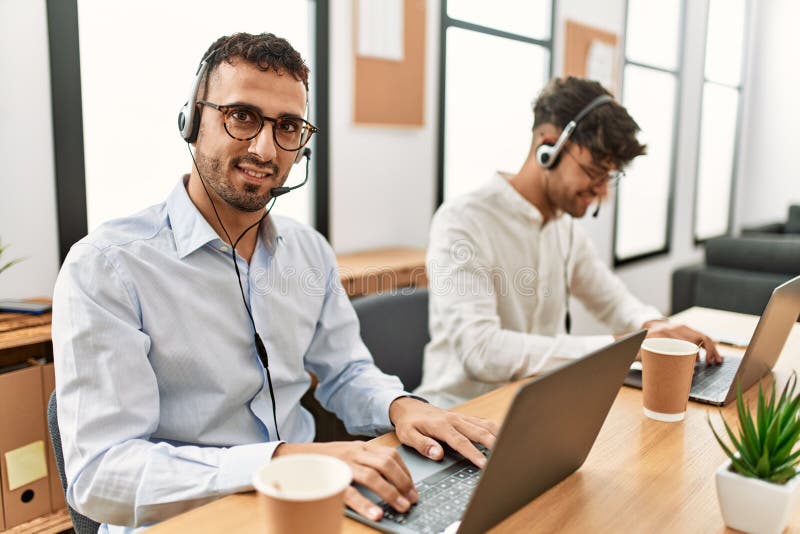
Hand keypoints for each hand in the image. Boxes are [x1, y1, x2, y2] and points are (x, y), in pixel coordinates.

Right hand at [273, 441, 416, 520]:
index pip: (391, 455)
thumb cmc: (322, 460)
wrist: (291, 458)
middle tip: (412, 500)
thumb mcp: (347, 455)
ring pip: (373, 476)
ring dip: (391, 493)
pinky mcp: (331, 478)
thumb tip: (390, 481)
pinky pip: (351, 492)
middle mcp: (354, 452)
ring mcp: (343, 464)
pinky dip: (366, 504)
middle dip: (403, 483)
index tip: (413, 488)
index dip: (405, 472)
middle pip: (386, 464)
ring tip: (401, 507)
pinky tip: (376, 513)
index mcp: (361, 447)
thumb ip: (366, 462)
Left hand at [388, 397, 498, 468]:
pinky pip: (484, 422)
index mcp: (442, 425)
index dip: (473, 453)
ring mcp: (462, 418)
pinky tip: (504, 437)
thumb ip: (423, 445)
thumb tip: (438, 454)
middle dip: (494, 444)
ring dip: (498, 435)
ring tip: (510, 447)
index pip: (461, 441)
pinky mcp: (466, 418)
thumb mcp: (408, 435)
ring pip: (485, 425)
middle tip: (505, 457)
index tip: (483, 464)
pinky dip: (496, 429)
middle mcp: (455, 419)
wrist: (409, 407)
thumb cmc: (409, 423)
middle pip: (480, 432)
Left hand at [641, 320, 722, 364]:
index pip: (675, 345)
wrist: (646, 327)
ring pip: (700, 337)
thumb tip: (632, 364)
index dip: (685, 357)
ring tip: (716, 362)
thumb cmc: (642, 343)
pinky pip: (702, 336)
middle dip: (699, 355)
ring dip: (711, 350)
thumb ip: (638, 357)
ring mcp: (680, 327)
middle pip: (690, 340)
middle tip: (707, 366)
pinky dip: (711, 346)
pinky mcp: (687, 328)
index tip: (692, 371)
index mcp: (657, 335)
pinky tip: (715, 356)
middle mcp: (670, 329)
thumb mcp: (637, 350)